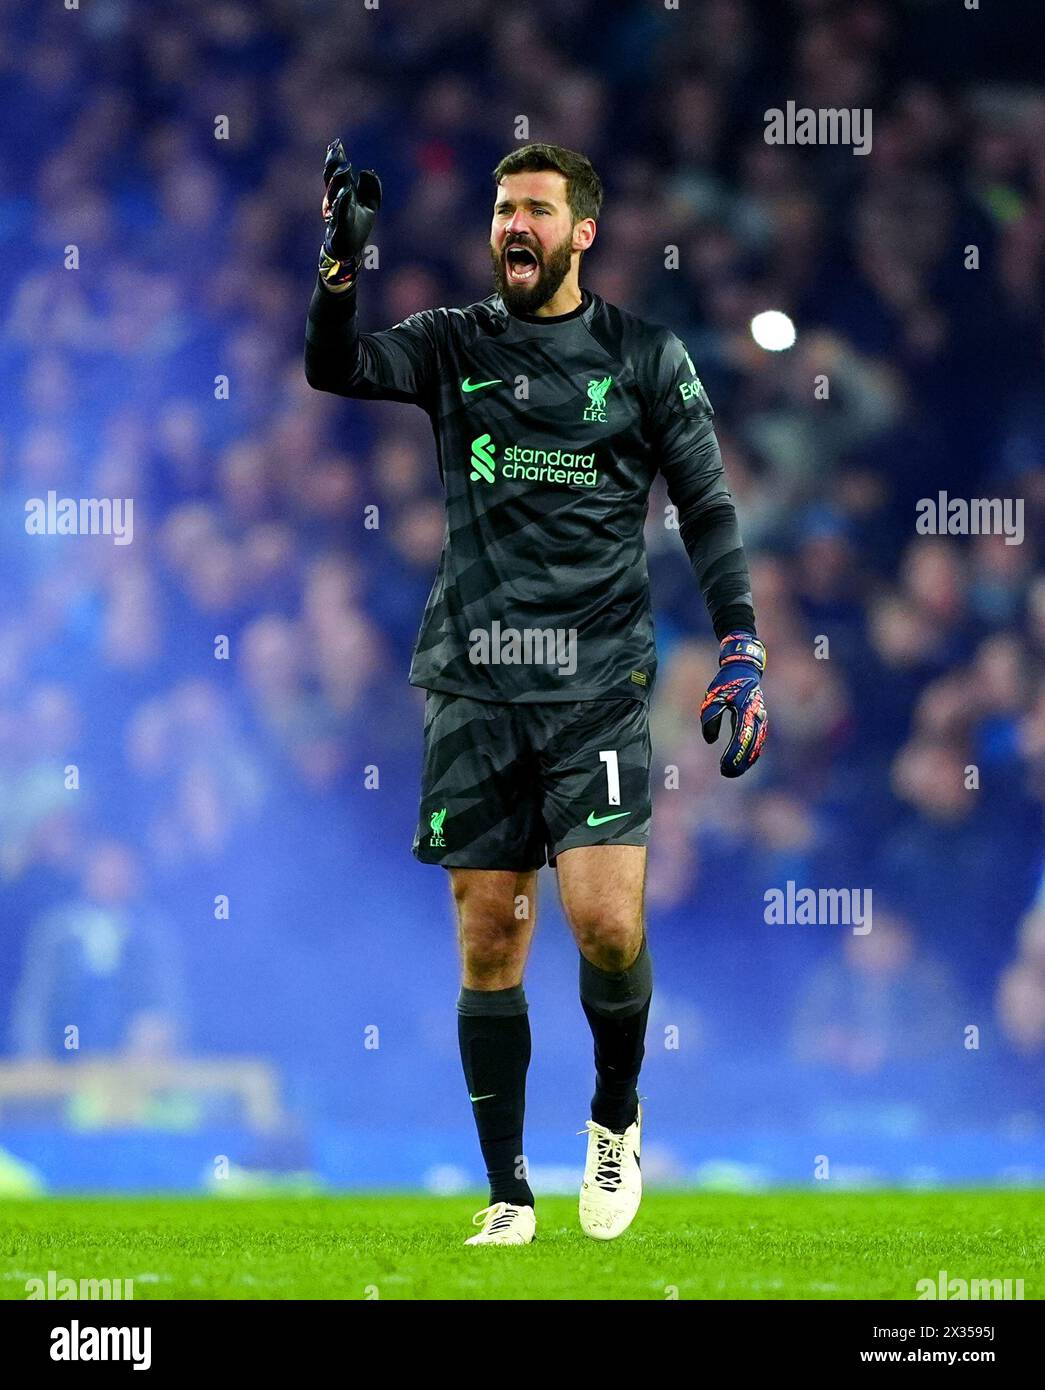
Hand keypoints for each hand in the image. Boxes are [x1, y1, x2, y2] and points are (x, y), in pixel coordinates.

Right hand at [319, 138, 381, 290]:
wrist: (349, 252)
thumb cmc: (357, 227)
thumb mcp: (370, 205)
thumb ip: (372, 188)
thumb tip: (367, 171)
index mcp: (343, 193)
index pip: (339, 172)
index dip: (337, 159)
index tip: (336, 143)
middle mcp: (337, 202)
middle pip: (334, 180)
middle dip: (334, 165)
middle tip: (335, 149)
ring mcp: (337, 214)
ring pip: (336, 195)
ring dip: (338, 181)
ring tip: (344, 167)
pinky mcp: (340, 228)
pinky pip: (341, 214)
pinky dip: (343, 203)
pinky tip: (346, 193)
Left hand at [700, 632, 767, 776]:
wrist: (744, 669)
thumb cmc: (726, 683)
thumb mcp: (713, 697)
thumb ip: (710, 718)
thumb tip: (710, 740)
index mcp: (744, 710)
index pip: (741, 737)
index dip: (733, 754)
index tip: (723, 765)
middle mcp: (756, 715)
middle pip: (751, 744)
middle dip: (739, 761)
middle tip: (726, 773)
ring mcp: (760, 718)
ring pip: (756, 744)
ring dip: (746, 760)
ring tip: (733, 772)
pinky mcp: (759, 720)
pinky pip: (758, 740)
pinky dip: (751, 752)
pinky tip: (743, 762)